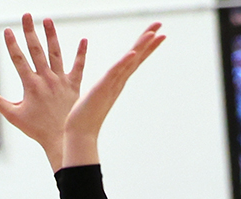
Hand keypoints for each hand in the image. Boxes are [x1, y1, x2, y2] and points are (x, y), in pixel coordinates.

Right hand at [0, 15, 87, 169]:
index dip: (12, 45)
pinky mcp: (74, 85)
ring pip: (56, 53)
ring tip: (47, 20)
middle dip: (30, 31)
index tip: (7, 30)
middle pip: (36, 50)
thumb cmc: (36, 129)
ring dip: (51, 35)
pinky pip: (79, 66)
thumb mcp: (14, 116)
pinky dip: (81, 53)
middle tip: (27, 15)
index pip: (19, 60)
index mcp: (30, 86)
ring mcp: (61, 80)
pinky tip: (83, 40)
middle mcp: (46, 79)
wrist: (60, 138)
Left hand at [62, 22, 164, 167]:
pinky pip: (114, 73)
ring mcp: (111, 85)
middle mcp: (118, 82)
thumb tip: (106, 84)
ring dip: (141, 47)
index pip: (133, 60)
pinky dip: (123, 63)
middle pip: (136, 57)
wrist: (80, 133)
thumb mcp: (97, 94)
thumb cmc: (85, 117)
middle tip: (161, 24)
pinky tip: (132, 53)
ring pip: (129, 62)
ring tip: (152, 33)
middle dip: (148, 41)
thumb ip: (104, 87)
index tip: (157, 33)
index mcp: (116, 82)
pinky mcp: (101, 89)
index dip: (145, 46)